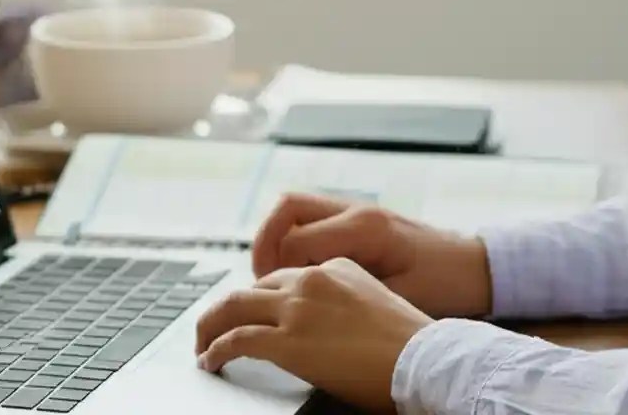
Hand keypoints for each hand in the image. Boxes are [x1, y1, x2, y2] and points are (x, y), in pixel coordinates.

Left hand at [195, 257, 432, 413]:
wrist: (424, 359)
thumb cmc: (412, 344)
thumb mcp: (377, 304)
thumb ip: (345, 304)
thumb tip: (330, 327)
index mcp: (336, 267)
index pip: (284, 277)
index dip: (262, 298)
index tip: (252, 312)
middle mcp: (312, 280)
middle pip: (253, 287)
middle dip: (229, 308)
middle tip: (216, 326)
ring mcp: (297, 309)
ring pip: (233, 307)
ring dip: (211, 326)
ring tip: (203, 344)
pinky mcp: (287, 342)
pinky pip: (235, 340)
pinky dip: (216, 350)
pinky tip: (211, 360)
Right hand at [253, 192, 492, 317]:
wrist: (476, 265)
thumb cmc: (445, 285)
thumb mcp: (398, 299)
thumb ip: (350, 297)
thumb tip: (304, 306)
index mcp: (365, 228)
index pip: (296, 240)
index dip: (275, 271)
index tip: (271, 299)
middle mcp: (357, 209)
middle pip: (287, 208)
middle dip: (264, 243)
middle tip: (261, 281)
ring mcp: (357, 208)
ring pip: (295, 207)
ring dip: (275, 237)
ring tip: (274, 275)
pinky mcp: (359, 216)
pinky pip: (312, 216)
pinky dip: (294, 236)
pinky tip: (299, 268)